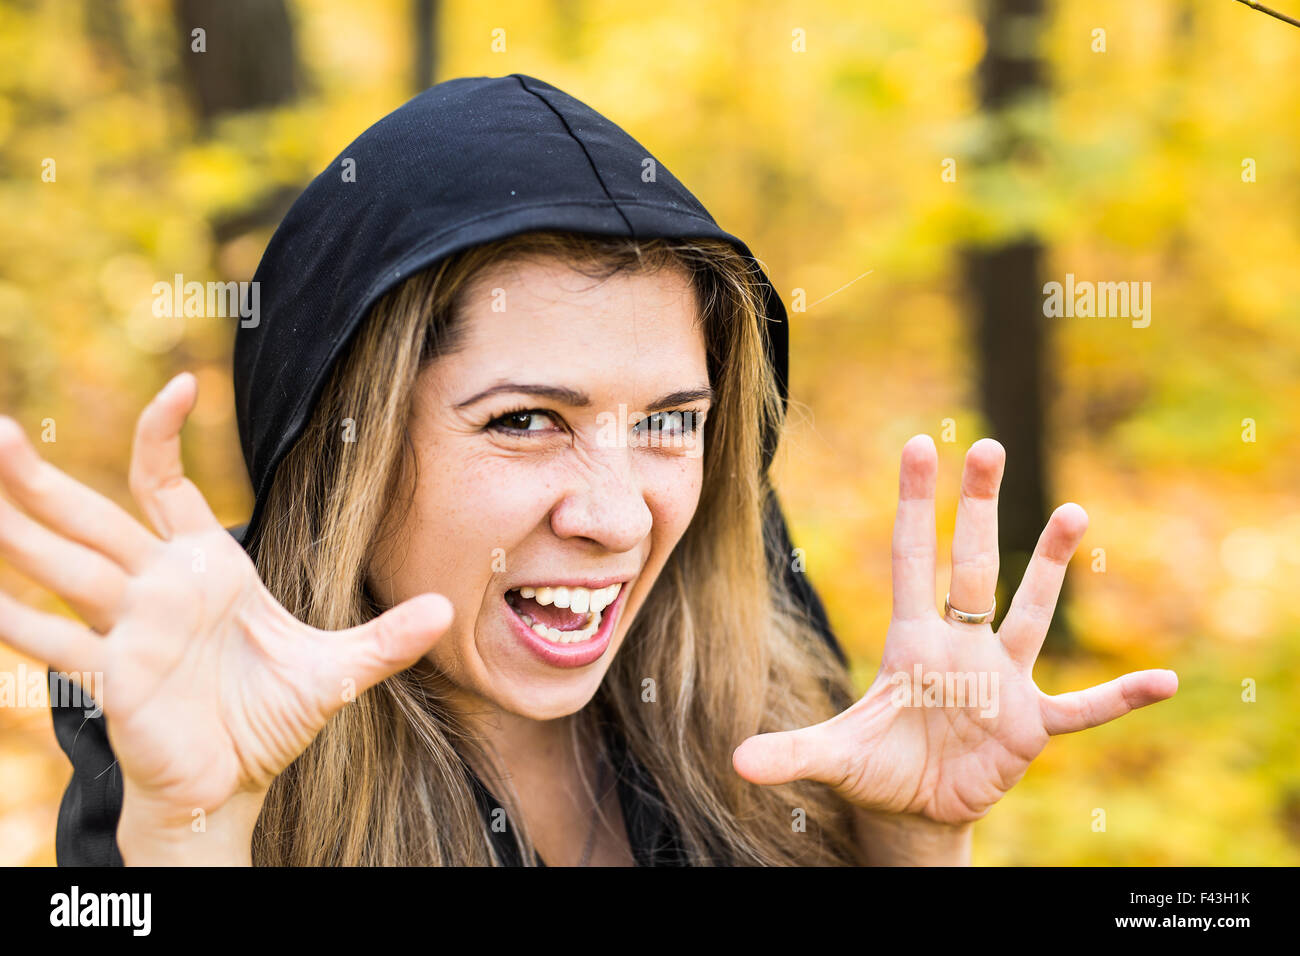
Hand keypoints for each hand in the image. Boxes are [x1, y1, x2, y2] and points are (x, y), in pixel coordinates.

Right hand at [0, 373, 453, 852]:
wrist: (234, 781)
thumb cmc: (270, 718)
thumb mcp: (337, 671)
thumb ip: (386, 639)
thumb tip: (446, 610)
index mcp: (206, 569)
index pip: (165, 489)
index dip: (164, 437)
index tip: (182, 384)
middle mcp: (156, 589)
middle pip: (91, 518)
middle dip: (42, 480)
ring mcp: (128, 630)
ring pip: (62, 568)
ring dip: (17, 533)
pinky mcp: (114, 677)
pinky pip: (58, 643)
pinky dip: (20, 622)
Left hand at [733, 435, 1176, 825]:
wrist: (915, 807)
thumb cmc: (878, 766)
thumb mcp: (832, 757)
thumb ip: (790, 753)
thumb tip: (733, 762)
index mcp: (910, 641)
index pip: (910, 558)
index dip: (914, 506)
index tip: (917, 444)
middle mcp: (958, 646)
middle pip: (969, 565)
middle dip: (978, 508)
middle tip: (986, 444)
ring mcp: (998, 681)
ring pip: (1030, 612)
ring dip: (1049, 566)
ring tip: (1073, 511)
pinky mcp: (1028, 725)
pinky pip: (1082, 708)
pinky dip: (1119, 698)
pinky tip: (1165, 681)